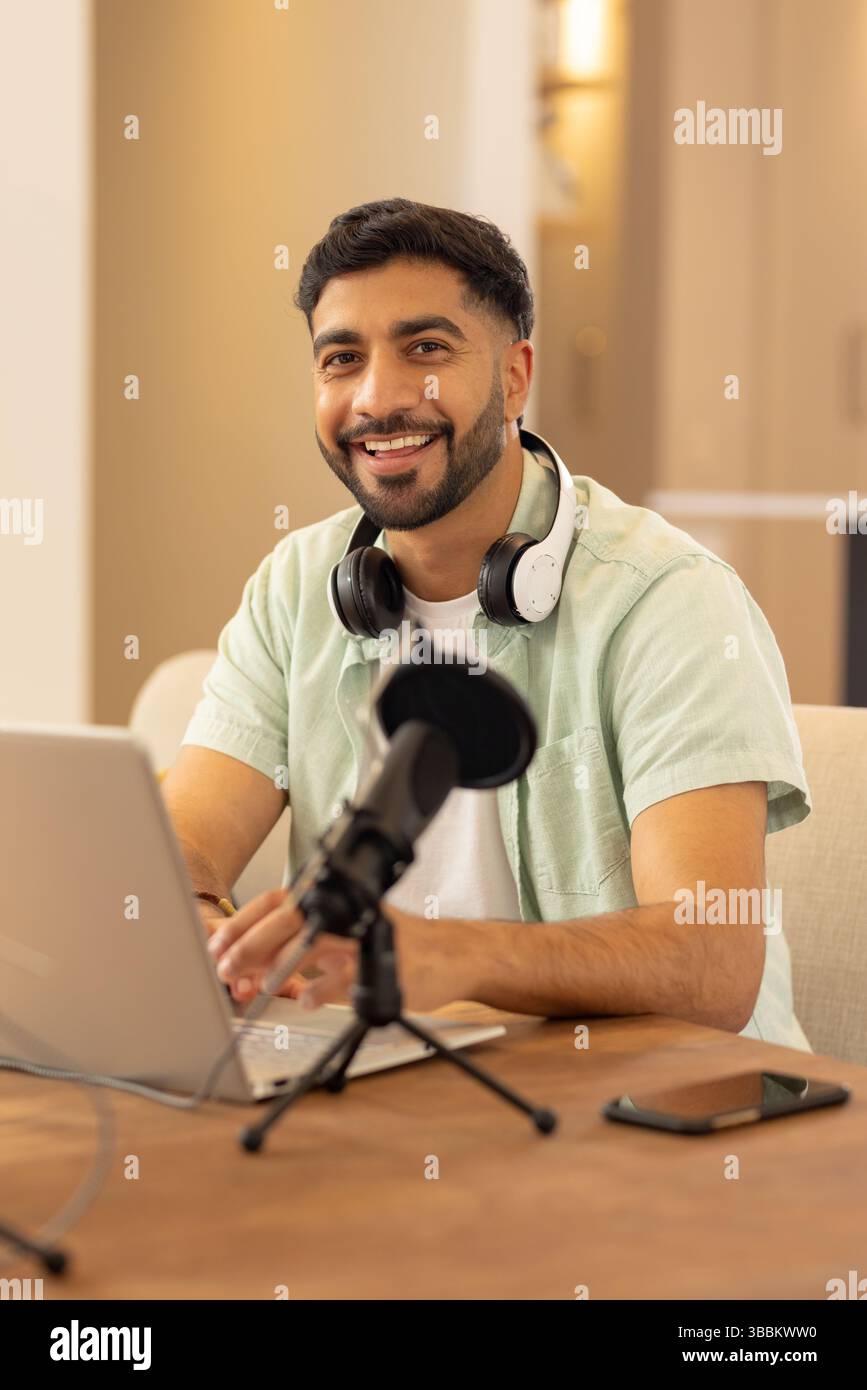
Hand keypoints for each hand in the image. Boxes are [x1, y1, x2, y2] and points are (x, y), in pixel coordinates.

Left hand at [206, 887, 478, 1012]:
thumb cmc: (393, 946)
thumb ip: (303, 949)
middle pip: (291, 916)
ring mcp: (368, 934)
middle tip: (225, 967)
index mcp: (336, 901)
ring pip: (315, 940)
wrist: (450, 955)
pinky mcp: (388, 960)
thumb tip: (250, 969)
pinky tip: (303, 1000)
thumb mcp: (344, 937)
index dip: (244, 921)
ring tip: (255, 985)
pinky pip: (349, 974)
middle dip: (252, 943)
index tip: (217, 945)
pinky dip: (322, 988)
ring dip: (279, 963)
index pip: (280, 900)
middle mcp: (349, 911)